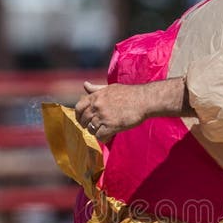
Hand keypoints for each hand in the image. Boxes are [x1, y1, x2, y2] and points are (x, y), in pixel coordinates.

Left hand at [74, 77, 190, 141]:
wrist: (144, 100)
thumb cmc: (129, 93)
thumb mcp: (110, 88)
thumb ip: (96, 89)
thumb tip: (85, 85)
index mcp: (96, 96)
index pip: (78, 107)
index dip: (78, 116)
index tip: (82, 120)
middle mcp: (97, 106)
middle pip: (84, 120)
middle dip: (87, 125)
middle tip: (94, 127)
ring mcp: (103, 116)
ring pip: (91, 129)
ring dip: (96, 132)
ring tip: (104, 131)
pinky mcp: (111, 126)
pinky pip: (100, 136)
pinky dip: (103, 138)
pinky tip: (109, 136)